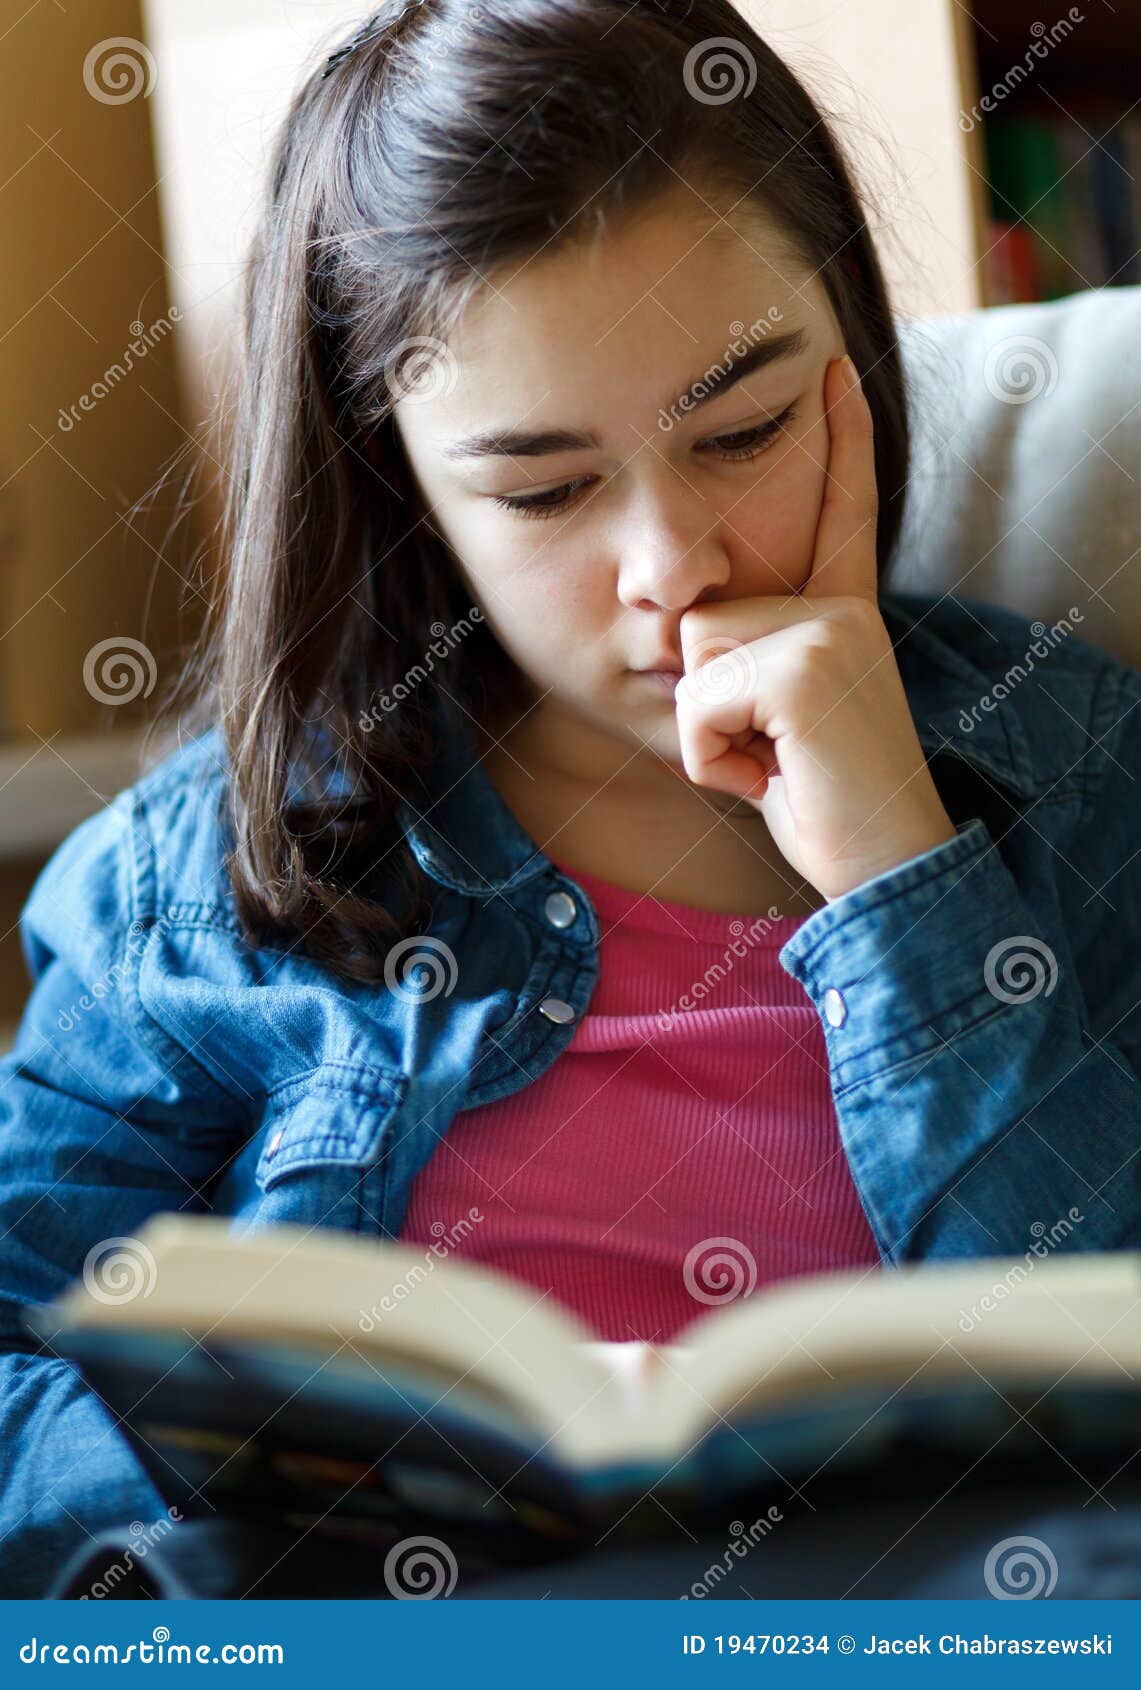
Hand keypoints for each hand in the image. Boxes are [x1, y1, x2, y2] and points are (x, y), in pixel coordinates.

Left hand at [674, 354, 956, 902]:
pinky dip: (713, 758)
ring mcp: (828, 631)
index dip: (843, 443)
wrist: (883, 865)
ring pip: (693, 659)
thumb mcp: (778, 721)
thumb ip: (748, 662)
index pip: (842, 516)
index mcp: (844, 614)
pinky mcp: (804, 666)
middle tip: (773, 751)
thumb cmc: (822, 802)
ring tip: (773, 762)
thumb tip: (685, 621)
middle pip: (702, 620)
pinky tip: (770, 777)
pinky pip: (696, 701)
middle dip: (708, 703)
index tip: (837, 370)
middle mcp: (842, 609)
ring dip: (709, 733)